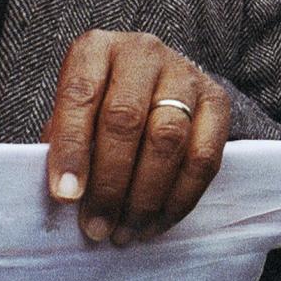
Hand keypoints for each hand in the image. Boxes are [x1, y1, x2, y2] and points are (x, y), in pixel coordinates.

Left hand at [43, 31, 229, 244]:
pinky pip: (205, 156)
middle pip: (126, 118)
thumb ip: (63, 145)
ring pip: (168, 138)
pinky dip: (180, 197)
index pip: (80, 96)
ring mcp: (185, 73)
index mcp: (96, 49)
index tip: (66, 197)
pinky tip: (158, 221)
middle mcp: (142, 52)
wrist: (156, 85)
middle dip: (110, 182)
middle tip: (97, 227)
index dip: (72, 149)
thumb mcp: (72, 114)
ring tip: (127, 231)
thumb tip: (66, 196)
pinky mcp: (217, 100)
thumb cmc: (101, 107)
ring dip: (145, 196)